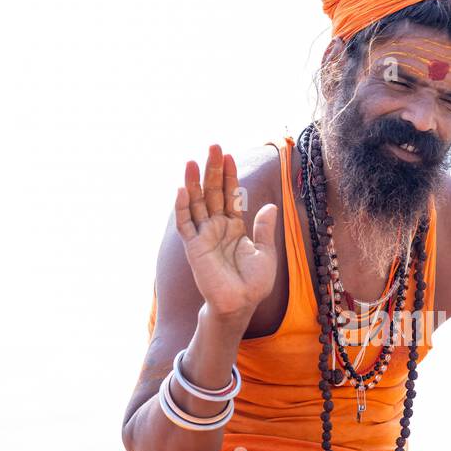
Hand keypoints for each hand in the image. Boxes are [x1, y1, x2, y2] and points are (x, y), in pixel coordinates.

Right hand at [175, 145, 277, 320]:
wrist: (241, 305)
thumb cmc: (253, 283)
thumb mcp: (266, 253)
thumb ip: (264, 228)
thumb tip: (270, 205)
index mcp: (234, 226)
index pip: (231, 195)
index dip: (229, 175)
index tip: (229, 155)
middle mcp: (217, 227)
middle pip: (213, 192)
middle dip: (212, 170)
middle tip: (213, 146)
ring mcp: (204, 235)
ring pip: (196, 203)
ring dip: (193, 183)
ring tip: (192, 161)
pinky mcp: (194, 247)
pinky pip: (185, 224)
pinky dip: (182, 207)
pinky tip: (181, 190)